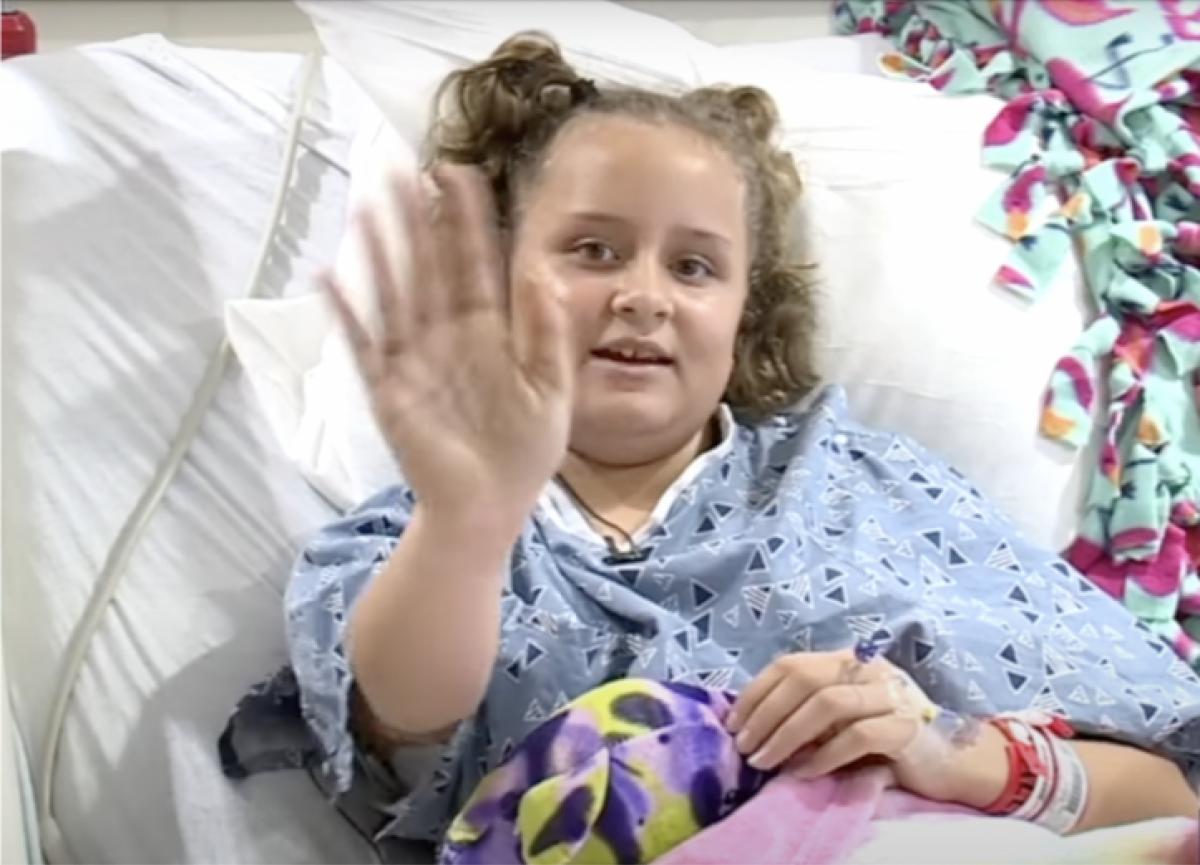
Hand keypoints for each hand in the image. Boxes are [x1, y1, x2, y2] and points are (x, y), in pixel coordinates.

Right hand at [322, 166, 573, 519]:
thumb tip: (541, 271)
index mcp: (490, 334)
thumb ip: (547, 334)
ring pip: (395, 293)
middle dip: (416, 219)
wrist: (492, 508)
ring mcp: (415, 362)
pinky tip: (329, 275)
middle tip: (401, 168)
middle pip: (428, 267)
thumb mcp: (552, 389)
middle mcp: (448, 338)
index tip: (460, 175)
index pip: (476, 263)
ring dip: (380, 250)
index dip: (466, 221)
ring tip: (367, 203)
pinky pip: (364, 346)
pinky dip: (346, 313)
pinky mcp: (389, 392)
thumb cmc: (526, 453)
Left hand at [727, 650, 944, 790]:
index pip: (791, 664)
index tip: (733, 724)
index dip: (756, 692)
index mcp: (847, 661)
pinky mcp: (907, 728)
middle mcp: (869, 669)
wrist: (950, 762)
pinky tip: (805, 772)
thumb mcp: (840, 720)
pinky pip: (858, 736)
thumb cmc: (884, 740)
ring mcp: (891, 695)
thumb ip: (806, 712)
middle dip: (766, 714)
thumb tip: (750, 725)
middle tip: (745, 747)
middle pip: (805, 679)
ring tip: (766, 761)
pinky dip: (825, 755)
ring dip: (788, 734)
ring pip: (828, 703)